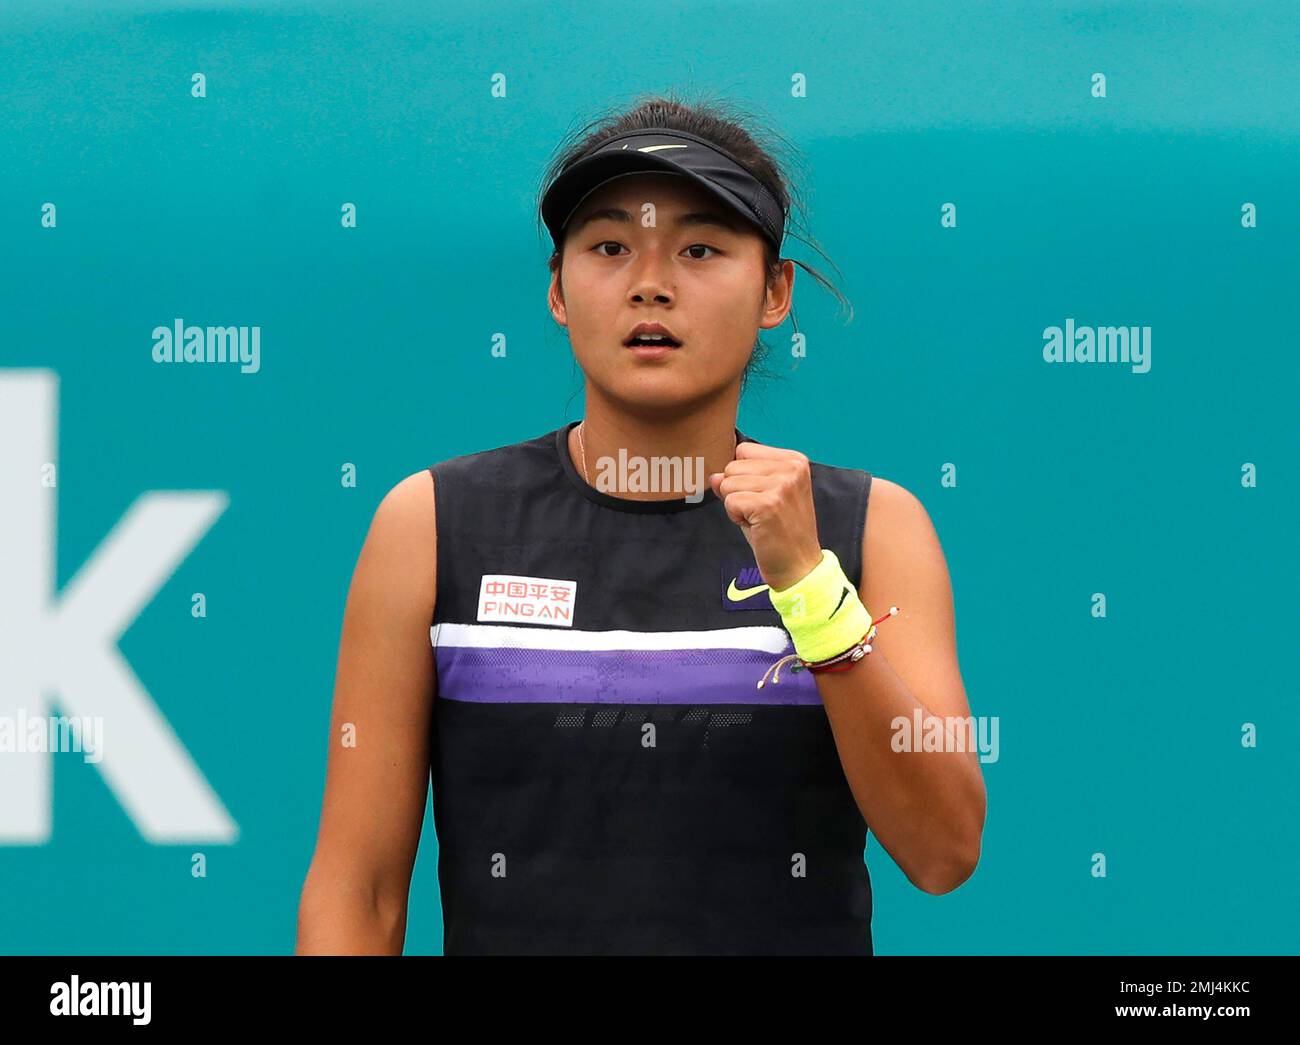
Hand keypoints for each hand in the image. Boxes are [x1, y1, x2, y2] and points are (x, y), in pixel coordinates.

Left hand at [709, 441, 823, 591]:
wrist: (798, 566)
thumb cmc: (780, 531)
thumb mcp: (762, 497)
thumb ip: (739, 480)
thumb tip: (715, 476)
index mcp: (794, 460)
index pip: (744, 450)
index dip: (743, 476)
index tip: (764, 497)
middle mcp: (791, 467)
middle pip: (733, 466)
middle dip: (738, 491)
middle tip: (761, 512)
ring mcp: (781, 485)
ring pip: (727, 483)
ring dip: (736, 505)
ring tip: (759, 519)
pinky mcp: (768, 504)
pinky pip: (729, 501)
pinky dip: (736, 517)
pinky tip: (757, 526)